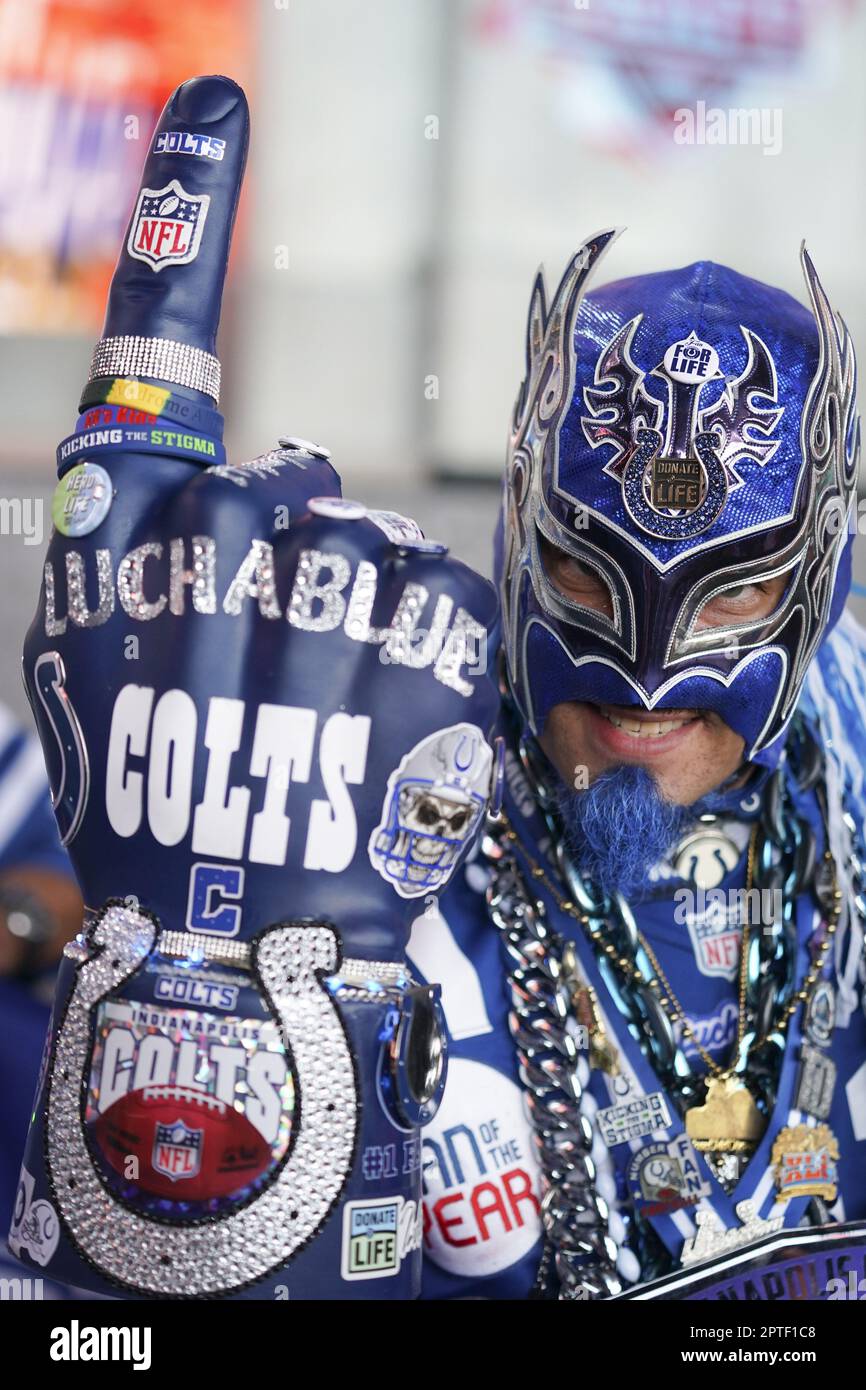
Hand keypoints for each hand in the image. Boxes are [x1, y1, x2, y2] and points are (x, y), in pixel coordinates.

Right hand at [13, 75, 498, 1299]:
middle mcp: (209, 548)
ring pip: (376, 541)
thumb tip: (239, 464)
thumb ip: (149, 559)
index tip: (215, 102)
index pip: (150, 354)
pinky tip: (378, 733)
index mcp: (118, 543)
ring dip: (357, 625)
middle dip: (294, 576)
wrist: (228, 948)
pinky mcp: (415, 658)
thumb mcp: (105, 677)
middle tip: (270, 682)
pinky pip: (438, 599)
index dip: (181, 221)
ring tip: (319, 724)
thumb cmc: (159, 810)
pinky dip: (417, 661)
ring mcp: (317, 601)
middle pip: (295, 483)